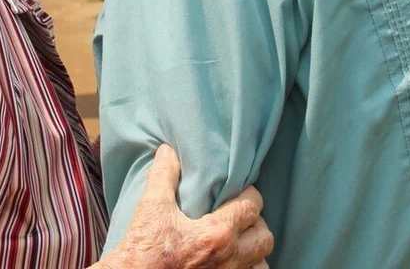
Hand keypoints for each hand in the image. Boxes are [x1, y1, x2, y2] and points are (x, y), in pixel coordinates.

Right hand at [100, 144, 272, 268]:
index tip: (240, 188)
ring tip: (239, 241)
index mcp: (218, 234)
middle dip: (257, 223)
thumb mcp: (152, 208)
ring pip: (261, 265)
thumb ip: (164, 176)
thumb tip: (168, 152)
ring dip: (254, 252)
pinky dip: (246, 268)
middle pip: (264, 238)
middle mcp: (230, 260)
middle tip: (241, 214)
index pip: (252, 206)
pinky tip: (230, 260)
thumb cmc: (145, 250)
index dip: (249, 193)